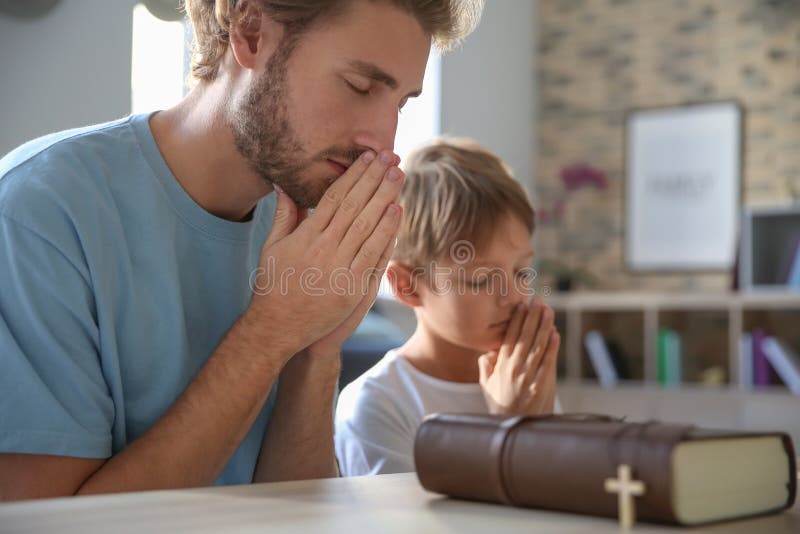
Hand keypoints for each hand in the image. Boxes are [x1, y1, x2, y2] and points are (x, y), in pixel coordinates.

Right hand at [246, 150, 403, 362]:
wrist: (277, 327)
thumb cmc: (273, 285)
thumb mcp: (272, 247)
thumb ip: (284, 215)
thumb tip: (284, 185)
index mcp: (306, 236)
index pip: (334, 197)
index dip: (353, 175)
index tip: (367, 158)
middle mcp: (323, 248)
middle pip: (354, 206)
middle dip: (373, 179)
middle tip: (389, 158)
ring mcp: (339, 268)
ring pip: (367, 226)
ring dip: (385, 198)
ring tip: (398, 176)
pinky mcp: (352, 288)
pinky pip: (374, 254)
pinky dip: (386, 232)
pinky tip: (397, 212)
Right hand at [478, 298, 559, 415]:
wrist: (515, 431)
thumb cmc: (501, 407)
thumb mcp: (486, 386)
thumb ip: (486, 366)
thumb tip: (490, 349)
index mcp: (500, 367)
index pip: (510, 337)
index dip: (517, 320)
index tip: (522, 304)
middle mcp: (514, 369)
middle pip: (525, 337)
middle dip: (533, 316)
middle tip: (538, 300)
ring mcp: (530, 377)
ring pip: (538, 346)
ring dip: (544, 326)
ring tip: (548, 310)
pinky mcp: (543, 385)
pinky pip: (548, 361)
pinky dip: (552, 346)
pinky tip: (555, 333)